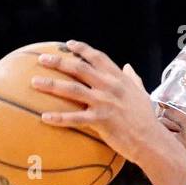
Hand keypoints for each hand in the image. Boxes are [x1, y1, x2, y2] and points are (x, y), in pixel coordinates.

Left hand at [33, 41, 171, 167]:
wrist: (151, 140)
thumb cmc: (146, 119)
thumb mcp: (141, 93)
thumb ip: (133, 79)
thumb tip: (128, 67)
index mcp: (118, 78)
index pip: (96, 57)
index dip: (81, 49)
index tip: (68, 44)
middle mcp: (109, 86)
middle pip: (78, 68)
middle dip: (58, 61)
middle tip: (41, 59)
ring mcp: (104, 102)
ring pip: (72, 89)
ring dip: (51, 84)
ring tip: (34, 83)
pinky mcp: (100, 120)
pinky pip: (75, 118)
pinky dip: (59, 117)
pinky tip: (44, 117)